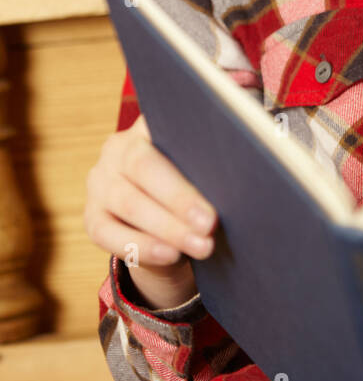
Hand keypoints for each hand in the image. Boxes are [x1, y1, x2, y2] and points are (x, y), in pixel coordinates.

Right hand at [84, 113, 217, 302]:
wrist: (166, 225)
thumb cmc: (196, 187)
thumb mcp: (203, 168)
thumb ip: (215, 159)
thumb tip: (252, 163)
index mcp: (148, 126)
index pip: (164, 125)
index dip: (192, 147)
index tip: (222, 167)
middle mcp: (117, 149)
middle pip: (144, 167)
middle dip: (179, 196)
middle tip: (211, 222)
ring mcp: (100, 183)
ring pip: (128, 203)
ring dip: (167, 227)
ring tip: (202, 246)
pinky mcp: (92, 218)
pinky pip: (108, 234)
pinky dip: (140, 246)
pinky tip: (171, 255)